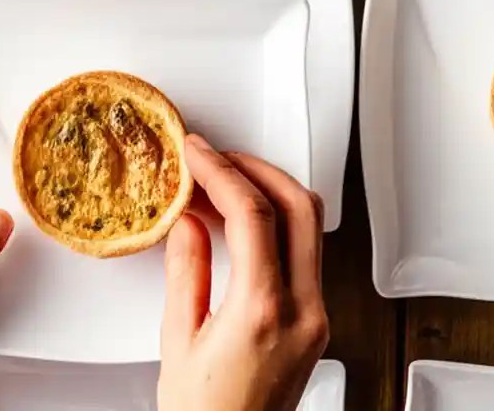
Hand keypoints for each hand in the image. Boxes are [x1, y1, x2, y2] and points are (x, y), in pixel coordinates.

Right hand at [158, 135, 328, 410]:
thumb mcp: (177, 340)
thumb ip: (185, 271)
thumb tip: (189, 222)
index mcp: (262, 312)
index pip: (252, 213)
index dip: (221, 170)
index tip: (196, 153)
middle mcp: (302, 311)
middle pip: (299, 207)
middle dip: (256, 168)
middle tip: (215, 157)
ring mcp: (316, 318)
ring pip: (311, 226)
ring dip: (270, 192)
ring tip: (224, 185)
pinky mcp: (316, 325)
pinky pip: (306, 255)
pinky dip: (277, 225)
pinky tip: (242, 224)